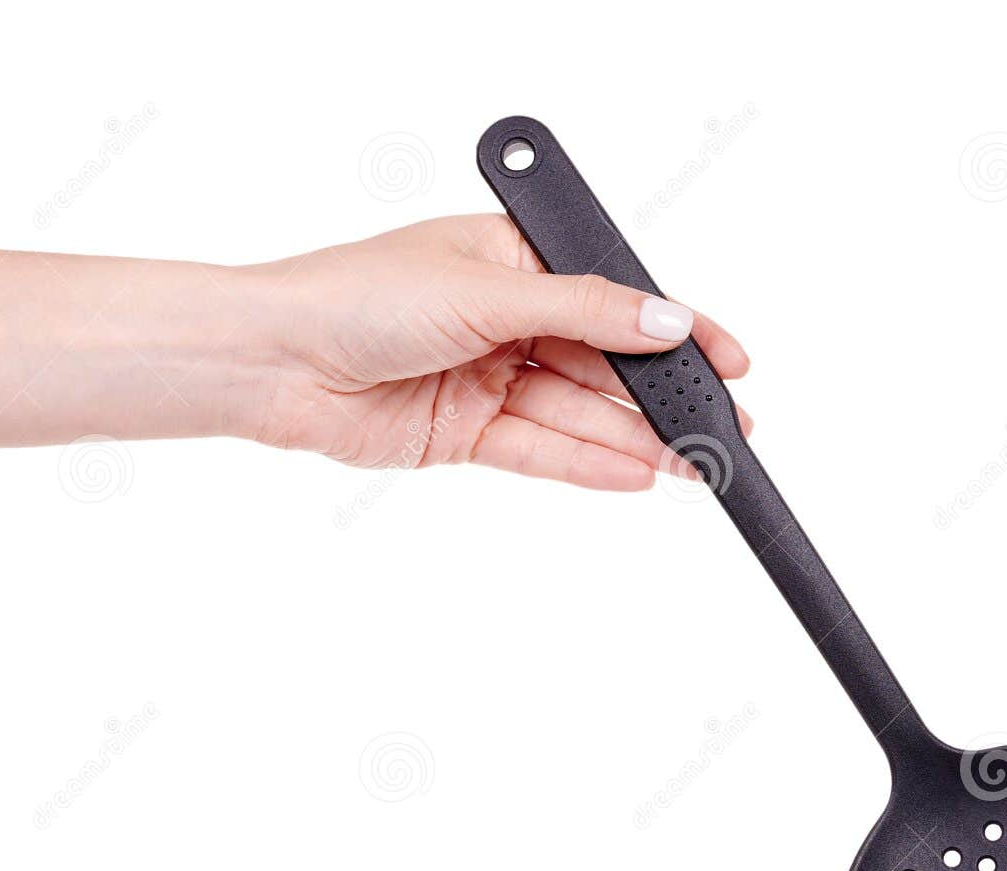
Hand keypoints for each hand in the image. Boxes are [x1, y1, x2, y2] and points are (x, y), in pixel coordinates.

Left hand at [251, 215, 750, 490]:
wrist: (274, 363)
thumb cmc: (358, 296)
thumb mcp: (488, 291)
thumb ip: (586, 312)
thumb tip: (667, 320)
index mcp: (514, 259)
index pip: (616, 295)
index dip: (676, 329)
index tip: (732, 361)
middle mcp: (506, 317)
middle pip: (603, 363)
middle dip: (662, 398)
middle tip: (724, 431)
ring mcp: (488, 377)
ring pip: (577, 413)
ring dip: (633, 439)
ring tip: (692, 464)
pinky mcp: (465, 432)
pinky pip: (539, 450)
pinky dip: (584, 464)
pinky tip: (636, 476)